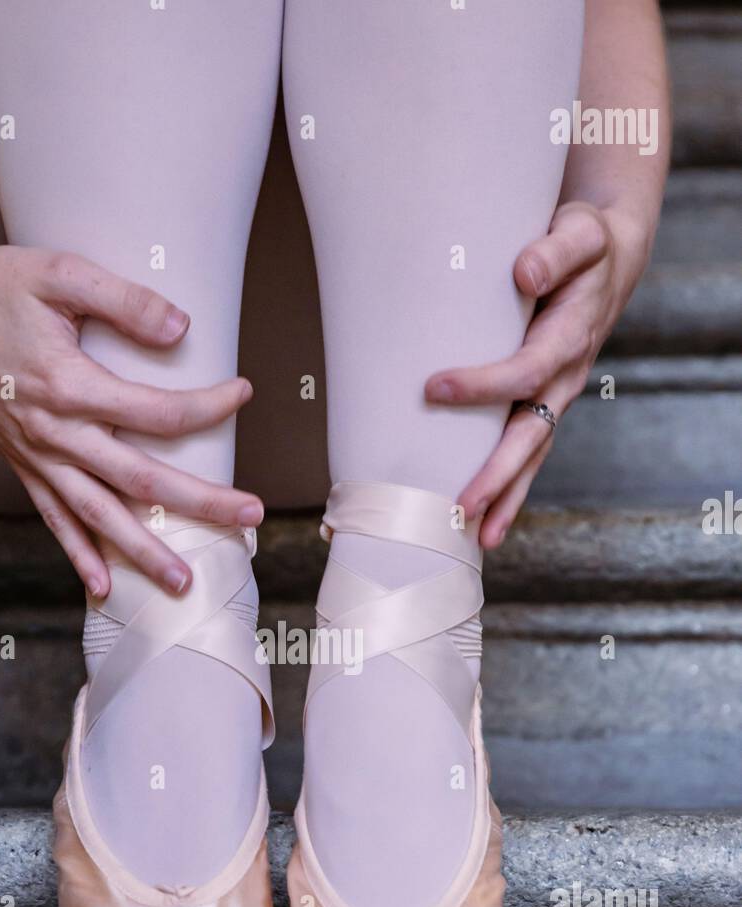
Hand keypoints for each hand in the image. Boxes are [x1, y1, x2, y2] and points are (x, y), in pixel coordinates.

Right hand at [0, 236, 262, 594]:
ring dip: (143, 552)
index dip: (208, 407)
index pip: (158, 413)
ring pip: (100, 515)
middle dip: (201, 503)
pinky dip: (79, 556)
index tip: (242, 393)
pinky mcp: (22, 466)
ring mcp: (37, 457)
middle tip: (251, 516)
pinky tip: (105, 587)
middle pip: (141, 480)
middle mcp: (55, 433)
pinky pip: (54, 520)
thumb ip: (123, 299)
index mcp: (69, 385)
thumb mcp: (58, 273)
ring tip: (183, 581)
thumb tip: (181, 328)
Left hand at [425, 201, 648, 547]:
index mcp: (570, 337)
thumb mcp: (580, 231)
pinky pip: (527, 453)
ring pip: (532, 456)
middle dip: (498, 474)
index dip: (484, 383)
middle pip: (532, 435)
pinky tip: (484, 522)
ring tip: (478, 537)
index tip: (435, 386)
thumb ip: (557, 250)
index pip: (526, 370)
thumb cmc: (585, 242)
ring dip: (507, 498)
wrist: (609, 256)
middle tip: (462, 504)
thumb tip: (525, 271)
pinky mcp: (544, 404)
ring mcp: (557, 396)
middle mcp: (566, 376)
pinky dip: (509, 490)